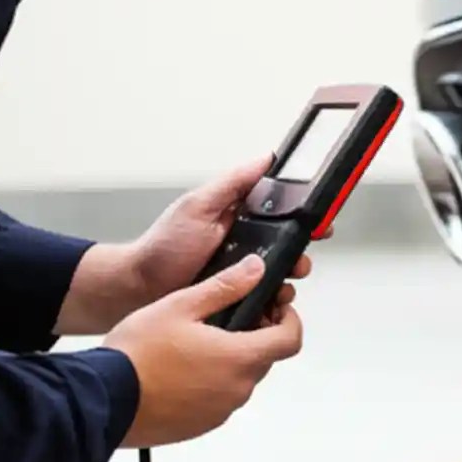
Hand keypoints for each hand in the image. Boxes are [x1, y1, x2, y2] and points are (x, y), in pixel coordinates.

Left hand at [55, 154, 329, 334]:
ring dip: (291, 277)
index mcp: (240, 215)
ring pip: (284, 272)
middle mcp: (246, 242)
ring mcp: (244, 271)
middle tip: (302, 256)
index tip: (320, 216)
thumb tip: (265, 159)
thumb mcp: (199, 206)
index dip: (304, 212)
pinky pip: (268, 297)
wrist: (141, 289)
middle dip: (303, 248)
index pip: (283, 208)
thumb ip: (233, 183)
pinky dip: (276, 300)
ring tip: (286, 283)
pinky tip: (274, 302)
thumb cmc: (164, 246)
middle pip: (290, 242)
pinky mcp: (241, 295)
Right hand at [107, 254, 302, 447]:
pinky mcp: (200, 426)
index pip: (290, 340)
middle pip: (264, 358)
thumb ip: (225, 287)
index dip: (290, 320)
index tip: (277, 309)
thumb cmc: (138, 353)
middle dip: (255, 336)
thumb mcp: (181, 305)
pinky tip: (181, 369)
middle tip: (229, 318)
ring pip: (240, 379)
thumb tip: (256, 270)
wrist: (101, 400)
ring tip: (196, 342)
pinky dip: (210, 383)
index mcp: (240, 358)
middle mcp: (237, 389)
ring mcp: (220, 411)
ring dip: (230, 360)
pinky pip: (218, 400)